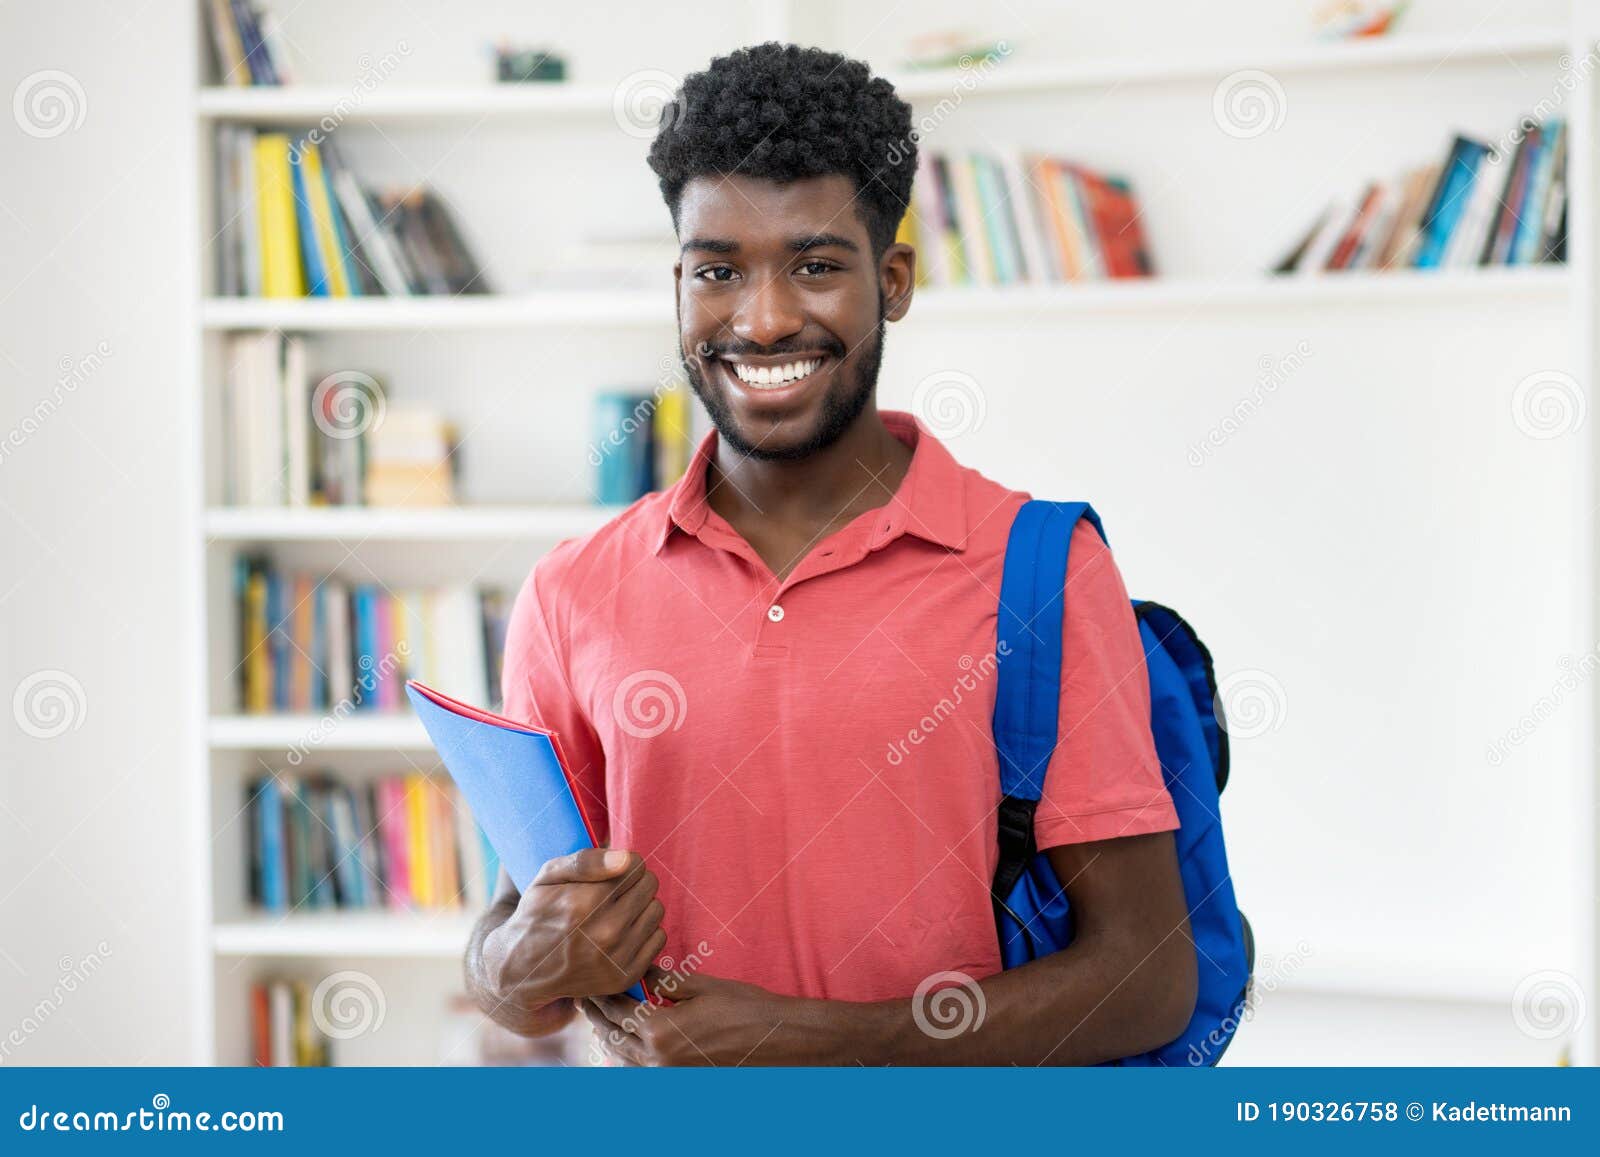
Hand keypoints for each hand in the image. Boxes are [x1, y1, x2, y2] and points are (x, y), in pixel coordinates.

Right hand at [481, 849, 664, 1006]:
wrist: (524, 972)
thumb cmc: (537, 916)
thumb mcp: (546, 878)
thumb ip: (585, 861)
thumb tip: (625, 859)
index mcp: (584, 903)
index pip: (636, 867)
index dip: (625, 865)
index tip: (611, 874)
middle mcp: (605, 932)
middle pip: (649, 886)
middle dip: (634, 883)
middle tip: (613, 893)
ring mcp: (617, 958)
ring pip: (657, 910)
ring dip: (641, 907)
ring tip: (616, 912)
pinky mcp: (626, 976)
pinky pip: (659, 938)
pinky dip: (644, 932)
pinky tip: (621, 934)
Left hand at [582, 969, 799, 1066]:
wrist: (778, 1040)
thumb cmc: (745, 1008)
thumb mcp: (702, 986)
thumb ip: (666, 981)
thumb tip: (642, 972)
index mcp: (661, 1032)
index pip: (619, 1012)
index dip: (602, 997)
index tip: (590, 984)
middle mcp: (660, 1059)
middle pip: (616, 1038)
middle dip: (599, 1018)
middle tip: (586, 1001)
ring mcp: (671, 1075)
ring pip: (626, 1059)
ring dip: (612, 1037)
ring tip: (602, 1020)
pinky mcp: (682, 1080)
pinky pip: (644, 1070)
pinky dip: (630, 1055)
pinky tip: (631, 1042)